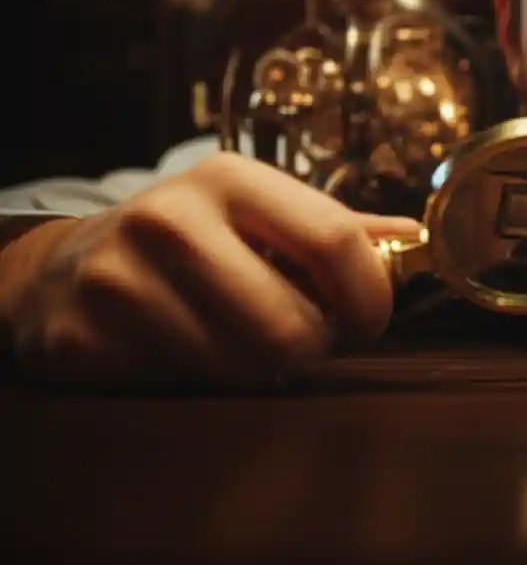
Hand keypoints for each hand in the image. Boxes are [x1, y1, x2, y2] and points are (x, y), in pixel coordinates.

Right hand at [0, 152, 421, 386]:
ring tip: (239, 337)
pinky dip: (202, 382)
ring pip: (243, 369)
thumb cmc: (192, 242)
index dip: (370, 297)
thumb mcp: (259, 214)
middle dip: (314, 347)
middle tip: (303, 338)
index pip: (337, 241)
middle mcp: (171, 220)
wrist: (67, 267)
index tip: (368, 319)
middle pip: (293, 327)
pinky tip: (185, 349)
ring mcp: (119, 279)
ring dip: (259, 369)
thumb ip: (338, 228)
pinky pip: (186, 389)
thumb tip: (415, 238)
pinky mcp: (82, 337)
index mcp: (230, 179)